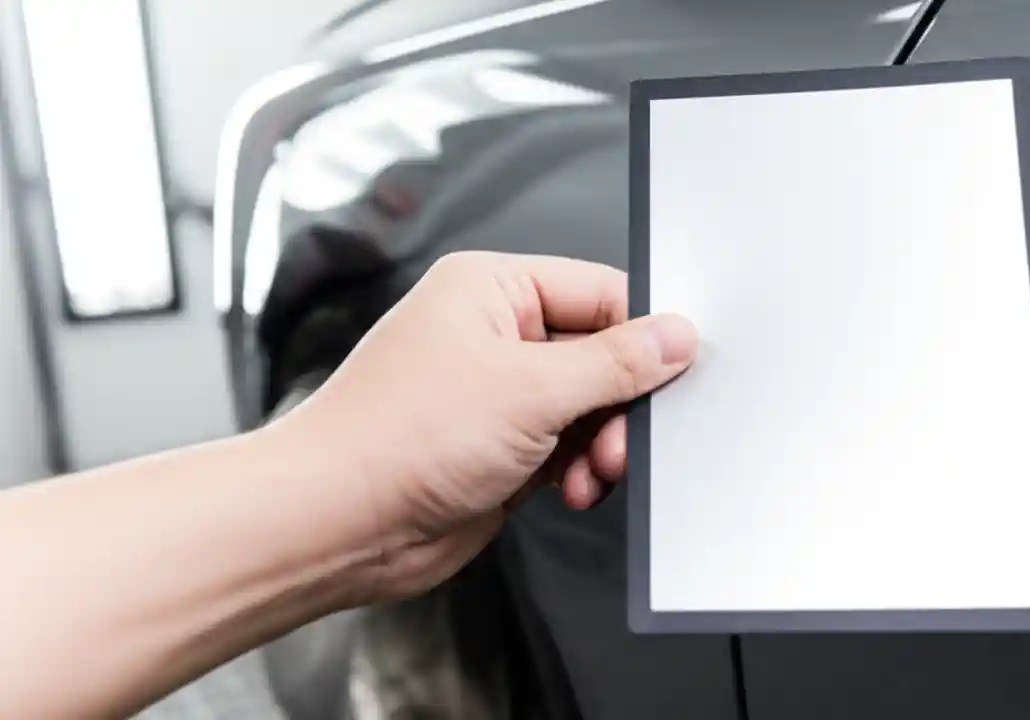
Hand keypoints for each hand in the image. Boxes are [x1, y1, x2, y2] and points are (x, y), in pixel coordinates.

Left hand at [277, 251, 697, 600]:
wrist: (337, 523)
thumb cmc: (396, 438)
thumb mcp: (529, 389)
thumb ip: (613, 363)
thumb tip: (672, 337)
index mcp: (490, 288)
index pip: (599, 292)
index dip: (643, 334)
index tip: (675, 372)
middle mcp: (492, 333)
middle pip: (599, 354)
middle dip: (619, 404)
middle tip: (624, 438)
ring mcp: (495, 392)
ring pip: (587, 407)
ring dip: (600, 444)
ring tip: (593, 471)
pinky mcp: (498, 446)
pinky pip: (567, 447)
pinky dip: (580, 470)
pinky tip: (572, 489)